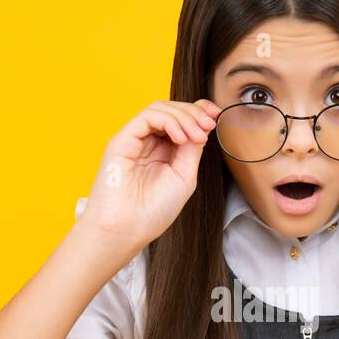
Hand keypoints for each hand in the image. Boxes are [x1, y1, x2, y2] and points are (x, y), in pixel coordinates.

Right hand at [79, 98, 221, 250]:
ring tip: (196, 135)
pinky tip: (180, 137)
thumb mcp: (184, 176)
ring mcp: (135, 140)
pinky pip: (147, 117)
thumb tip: (203, 124)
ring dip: (184, 116)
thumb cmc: (154, 210)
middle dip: (195, 113)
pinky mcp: (122, 140)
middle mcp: (148, 143)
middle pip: (172, 111)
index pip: (181, 120)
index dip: (199, 111)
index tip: (216, 114)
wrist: (128, 229)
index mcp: (163, 152)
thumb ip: (192, 149)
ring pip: (160, 109)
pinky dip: (168, 121)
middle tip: (208, 124)